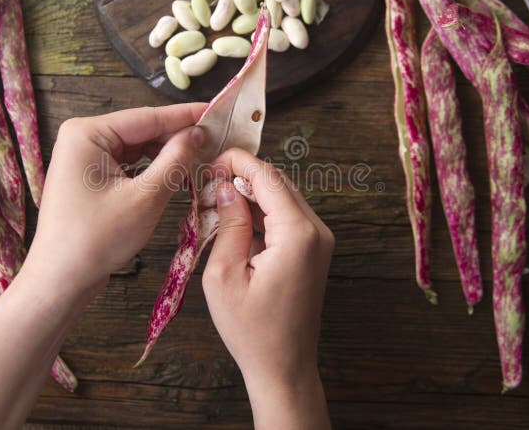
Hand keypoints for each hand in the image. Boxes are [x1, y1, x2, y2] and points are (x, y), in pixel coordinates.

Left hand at [25, 104, 205, 298]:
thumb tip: (197, 134)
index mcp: (87, 132)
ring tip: (201, 158)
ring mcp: (84, 158)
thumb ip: (175, 160)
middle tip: (215, 141)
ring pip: (137, 149)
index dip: (185, 116)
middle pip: (142, 131)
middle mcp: (82, 138)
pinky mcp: (89, 178)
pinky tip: (176, 174)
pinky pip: (128, 165)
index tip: (216, 110)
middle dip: (176, 138)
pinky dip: (151, 170)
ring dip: (166, 155)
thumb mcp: (145, 197)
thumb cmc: (97, 238)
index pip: (147, 117)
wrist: (60, 280)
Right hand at [202, 149, 334, 428]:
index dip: (237, 162)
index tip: (209, 160)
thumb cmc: (251, 330)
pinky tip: (235, 221)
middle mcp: (317, 231)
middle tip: (208, 181)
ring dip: (251, 194)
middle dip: (243, 176)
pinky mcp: (315, 251)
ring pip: (283, 198)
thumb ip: (228, 225)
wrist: (284, 367)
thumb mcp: (224, 275)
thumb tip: (227, 188)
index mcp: (298, 233)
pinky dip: (262, 213)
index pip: (268, 177)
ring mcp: (320, 241)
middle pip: (278, 183)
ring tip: (216, 201)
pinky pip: (288, 218)